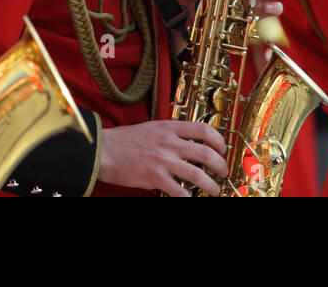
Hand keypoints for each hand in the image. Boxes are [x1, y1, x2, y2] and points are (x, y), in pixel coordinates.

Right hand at [97, 120, 227, 195]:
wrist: (104, 151)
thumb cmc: (125, 141)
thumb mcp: (151, 128)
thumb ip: (170, 133)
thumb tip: (188, 144)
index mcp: (169, 127)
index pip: (203, 129)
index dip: (218, 140)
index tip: (222, 149)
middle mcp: (169, 142)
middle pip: (206, 153)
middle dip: (220, 165)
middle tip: (223, 173)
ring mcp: (163, 160)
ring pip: (198, 174)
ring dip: (211, 185)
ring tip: (215, 190)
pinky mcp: (155, 177)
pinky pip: (180, 191)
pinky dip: (189, 198)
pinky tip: (192, 200)